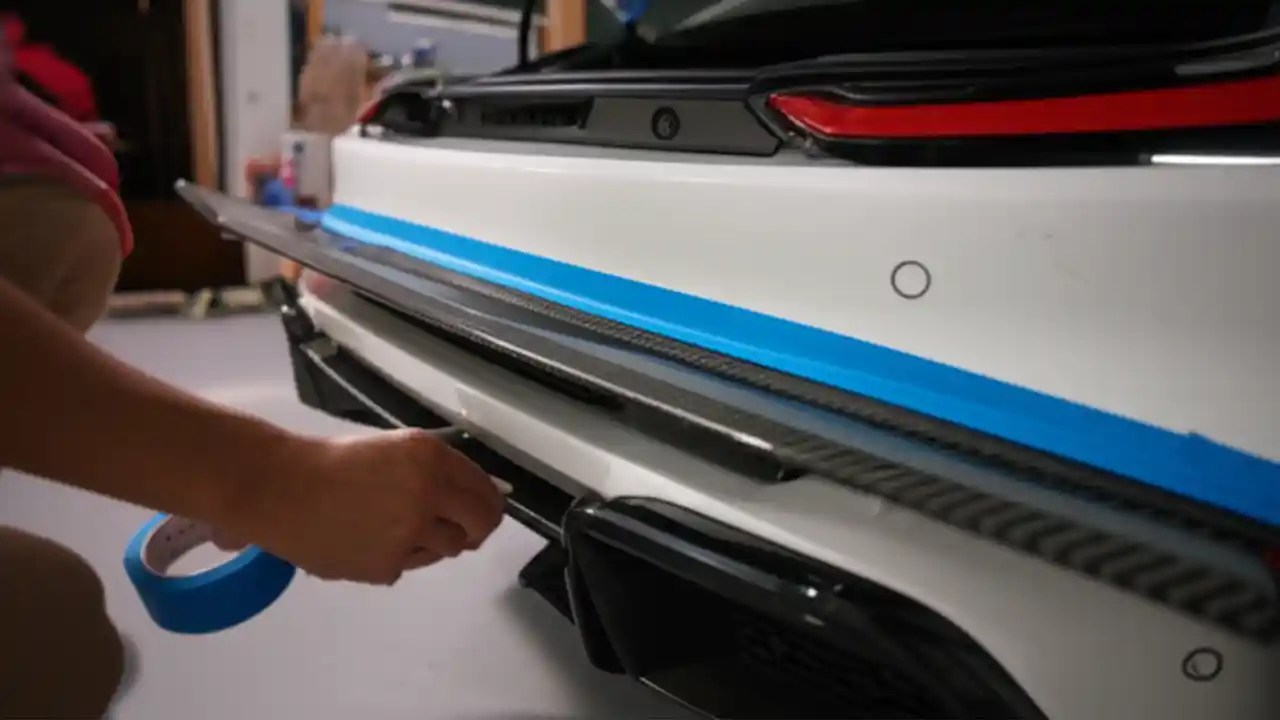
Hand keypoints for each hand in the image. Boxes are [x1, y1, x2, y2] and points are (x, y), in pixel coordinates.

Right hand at [220, 429, 504, 584]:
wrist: (281, 488)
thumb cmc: (335, 461)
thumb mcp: (396, 450)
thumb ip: (440, 472)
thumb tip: (484, 495)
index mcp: (431, 458)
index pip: (485, 491)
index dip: (490, 504)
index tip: (486, 511)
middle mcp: (427, 494)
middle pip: (480, 524)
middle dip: (477, 529)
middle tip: (466, 531)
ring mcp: (409, 533)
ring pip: (447, 549)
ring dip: (433, 542)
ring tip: (395, 527)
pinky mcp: (387, 565)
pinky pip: (408, 565)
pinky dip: (396, 556)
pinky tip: (367, 540)